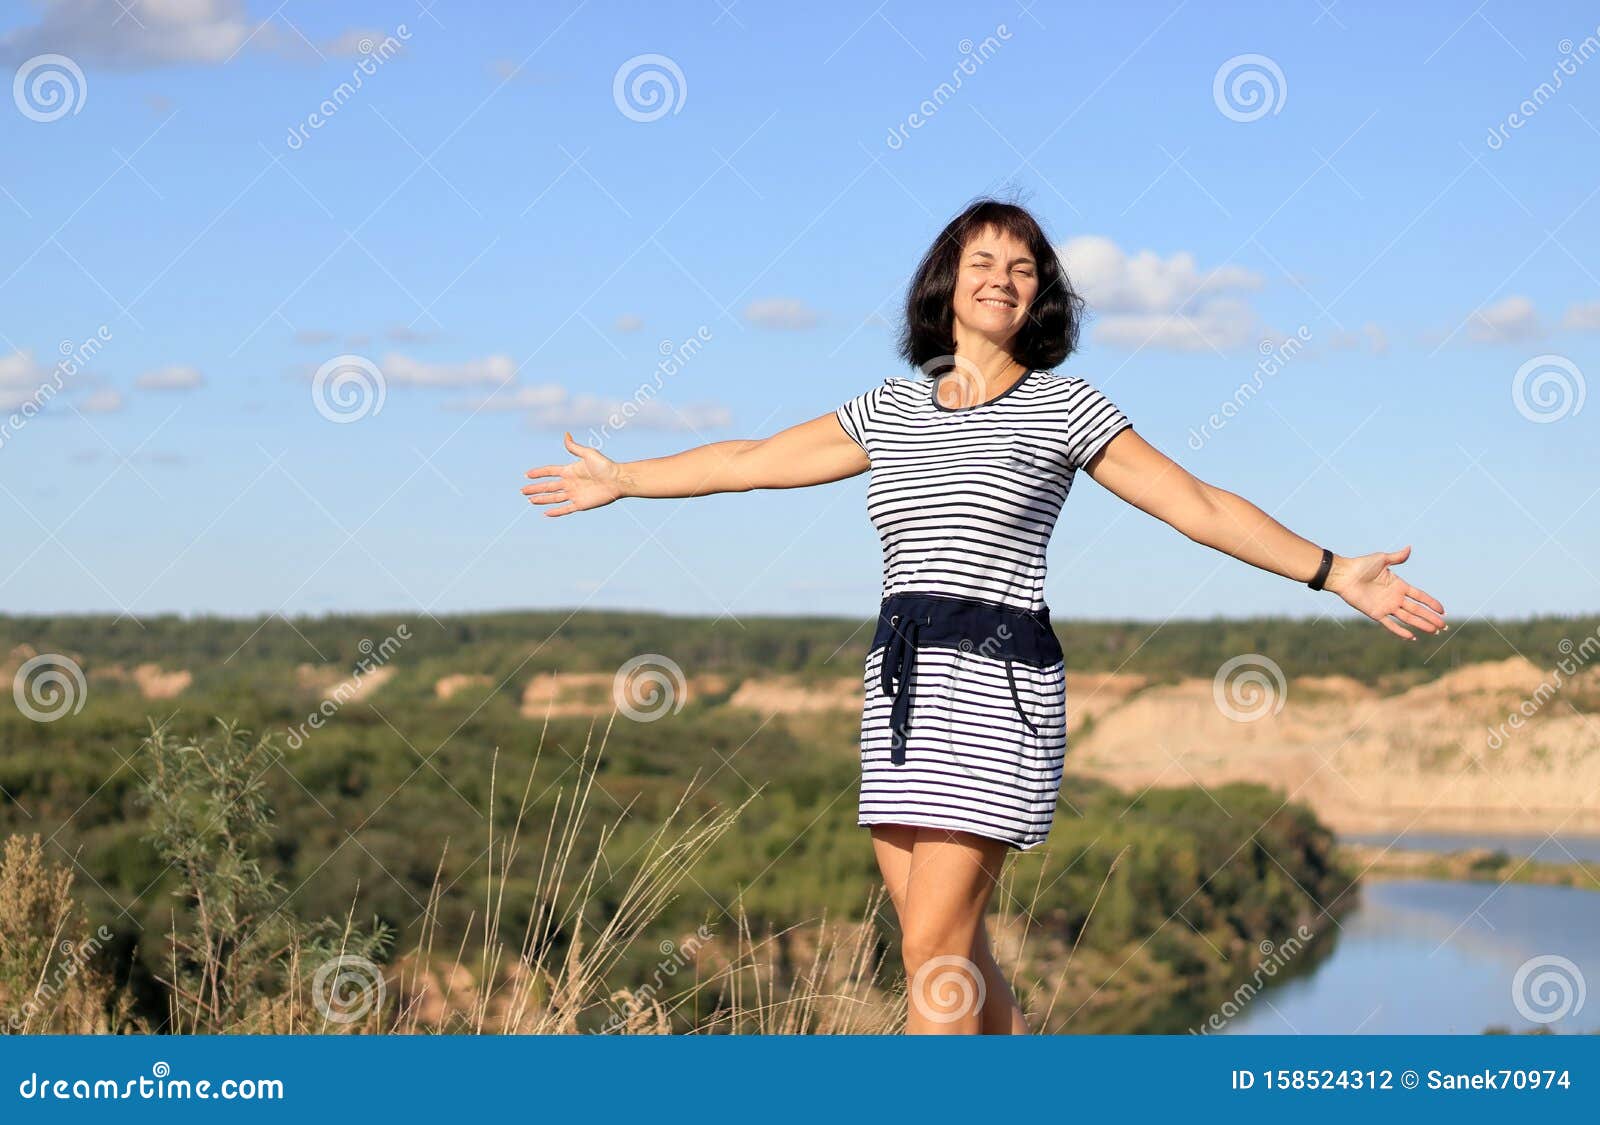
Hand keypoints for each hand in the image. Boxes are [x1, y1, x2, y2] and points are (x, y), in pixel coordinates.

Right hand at [521, 432, 625, 516]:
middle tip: (522, 491)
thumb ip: (574, 447)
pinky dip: (555, 512)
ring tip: (530, 500)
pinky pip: (565, 509)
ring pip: (554, 498)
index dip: (538, 473)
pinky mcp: (581, 504)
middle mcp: (570, 483)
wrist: (617, 480)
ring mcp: (575, 494)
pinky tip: (545, 513)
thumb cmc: (605, 465)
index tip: (527, 475)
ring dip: (542, 499)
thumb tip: (565, 434)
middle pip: (548, 486)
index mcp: (570, 470)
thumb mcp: (588, 454)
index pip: (550, 471)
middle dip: (535, 488)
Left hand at [1326, 545, 1445, 640]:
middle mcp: (1395, 597)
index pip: (1419, 596)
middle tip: (1444, 626)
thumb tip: (1409, 548)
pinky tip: (1412, 637)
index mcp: (1399, 585)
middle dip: (1431, 618)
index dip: (1431, 603)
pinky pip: (1390, 625)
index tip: (1443, 611)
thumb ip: (1397, 557)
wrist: (1344, 575)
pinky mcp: (1376, 613)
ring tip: (1434, 632)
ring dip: (1421, 625)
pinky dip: (1401, 631)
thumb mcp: (1382, 559)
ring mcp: (1386, 606)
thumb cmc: (1361, 565)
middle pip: (1417, 610)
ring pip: (1408, 618)